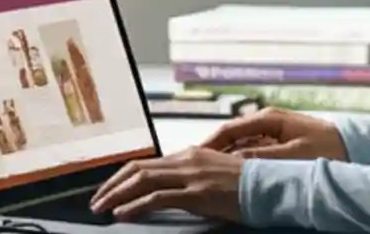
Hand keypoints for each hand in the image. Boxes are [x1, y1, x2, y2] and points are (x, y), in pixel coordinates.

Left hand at [89, 147, 243, 222]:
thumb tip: (171, 186)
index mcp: (191, 154)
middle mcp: (188, 160)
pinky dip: (135, 205)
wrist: (272, 186)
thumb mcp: (216, 173)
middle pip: (138, 168)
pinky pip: (157, 198)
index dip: (122, 176)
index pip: (146, 163)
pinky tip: (123, 214)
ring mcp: (192, 176)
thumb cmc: (248, 184)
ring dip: (116, 194)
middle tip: (96, 201)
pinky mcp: (198, 194)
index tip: (109, 189)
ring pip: (142, 180)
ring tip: (102, 208)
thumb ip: (193, 175)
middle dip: (112, 184)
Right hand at [201, 106, 349, 160]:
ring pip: (240, 144)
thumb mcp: (293, 155)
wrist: (353, 146)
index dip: (210, 143)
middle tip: (195, 167)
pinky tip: (234, 173)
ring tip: (209, 173)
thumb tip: (234, 161)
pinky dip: (240, 160)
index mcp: (269, 118)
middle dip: (213, 151)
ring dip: (226, 157)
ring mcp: (272, 130)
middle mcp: (267, 120)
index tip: (194, 156)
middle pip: (231, 136)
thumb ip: (262, 156)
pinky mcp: (278, 141)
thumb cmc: (327, 148)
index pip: (230, 129)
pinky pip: (252, 150)